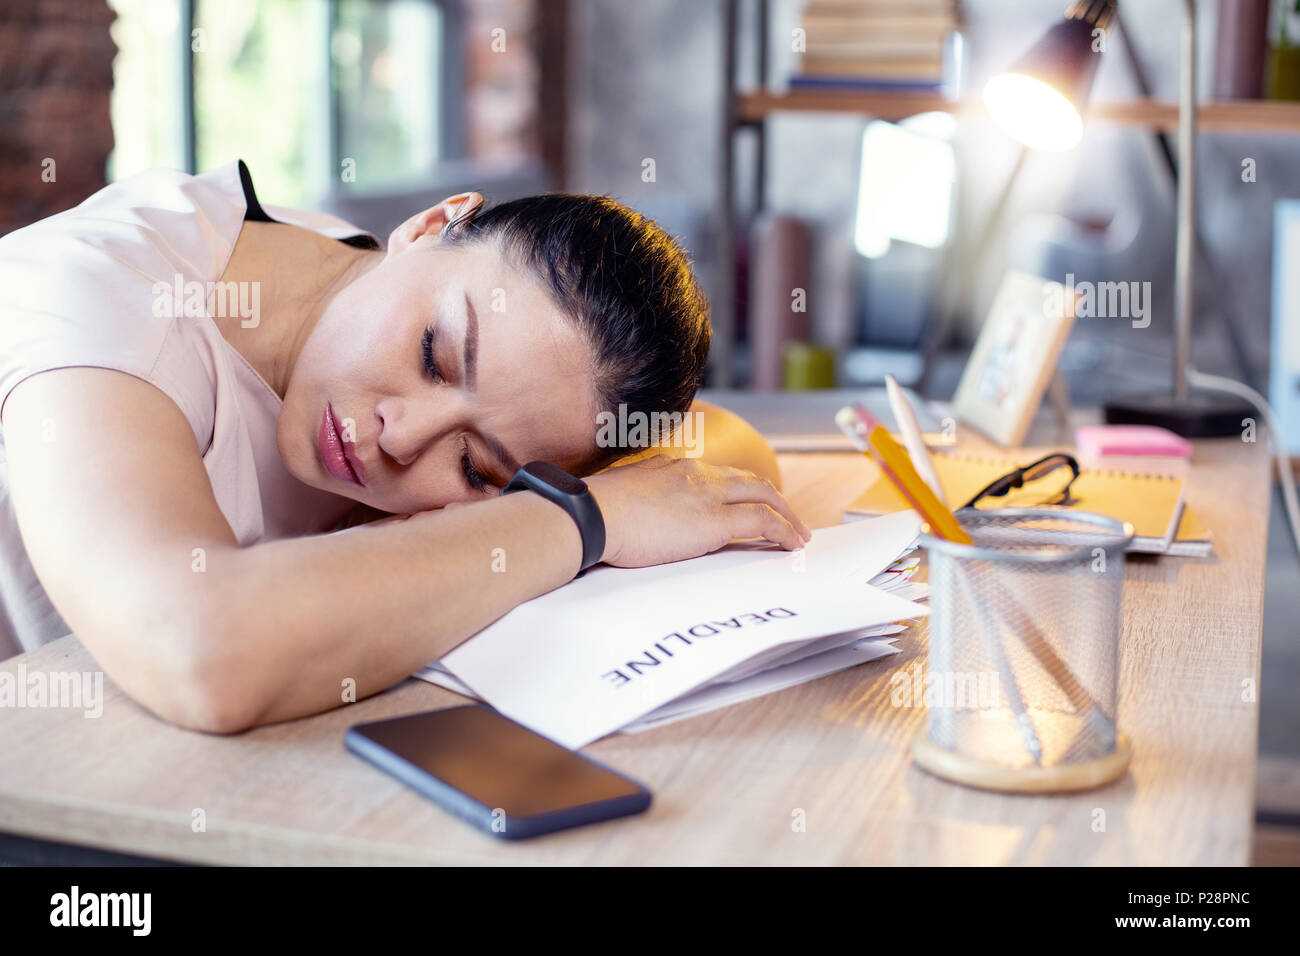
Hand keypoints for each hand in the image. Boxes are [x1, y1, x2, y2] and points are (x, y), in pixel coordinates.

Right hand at [585, 456, 811, 567]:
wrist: (589, 514)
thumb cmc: (592, 513)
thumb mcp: (621, 495)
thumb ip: (640, 499)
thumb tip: (638, 515)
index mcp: (672, 467)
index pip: (718, 474)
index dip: (741, 488)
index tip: (749, 502)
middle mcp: (696, 474)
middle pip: (749, 481)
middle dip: (774, 498)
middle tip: (788, 516)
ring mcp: (707, 494)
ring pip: (764, 496)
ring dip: (786, 515)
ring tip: (798, 533)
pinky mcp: (714, 521)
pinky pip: (763, 521)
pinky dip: (783, 531)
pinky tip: (791, 543)